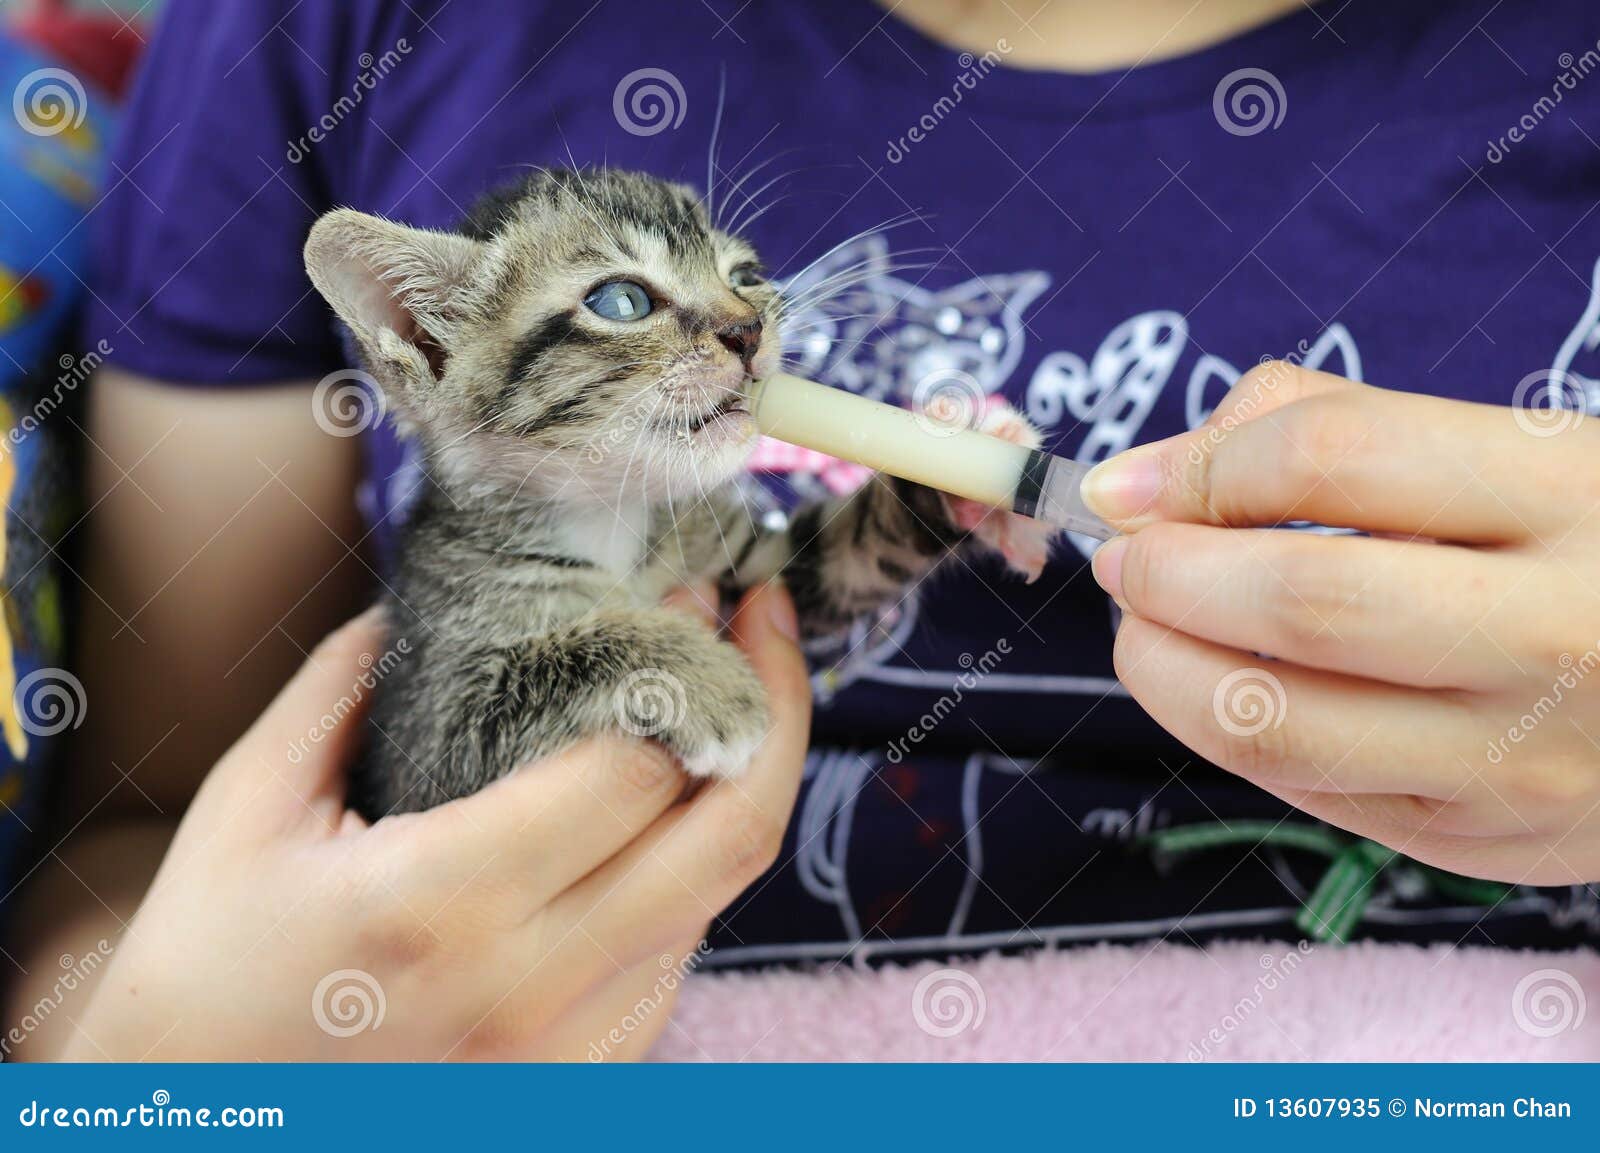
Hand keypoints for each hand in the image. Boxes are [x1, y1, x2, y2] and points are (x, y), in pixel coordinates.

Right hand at [62, 584, 809, 1060]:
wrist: (199, 1132)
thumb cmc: (205, 972)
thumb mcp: (248, 808)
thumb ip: (345, 684)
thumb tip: (430, 597)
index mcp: (445, 902)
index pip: (635, 768)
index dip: (685, 663)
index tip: (689, 591)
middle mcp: (532, 986)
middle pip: (727, 833)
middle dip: (776, 708)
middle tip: (765, 621)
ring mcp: (571, 1049)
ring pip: (719, 897)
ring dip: (742, 783)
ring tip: (733, 697)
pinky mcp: (584, 1080)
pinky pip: (680, 956)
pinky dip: (692, 869)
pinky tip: (669, 808)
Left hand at [1081, 361, 1599, 883]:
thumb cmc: (1592, 546)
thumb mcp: (1514, 450)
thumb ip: (1336, 426)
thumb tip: (1153, 474)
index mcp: (1577, 497)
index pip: (1338, 460)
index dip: (1206, 464)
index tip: (1138, 481)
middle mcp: (1561, 637)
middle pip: (1302, 604)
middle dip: (1170, 574)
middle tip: (1126, 556)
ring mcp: (1521, 764)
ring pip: (1275, 726)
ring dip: (1162, 666)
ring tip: (1143, 621)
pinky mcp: (1482, 846)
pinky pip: (1306, 789)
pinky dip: (1228, 729)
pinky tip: (1221, 681)